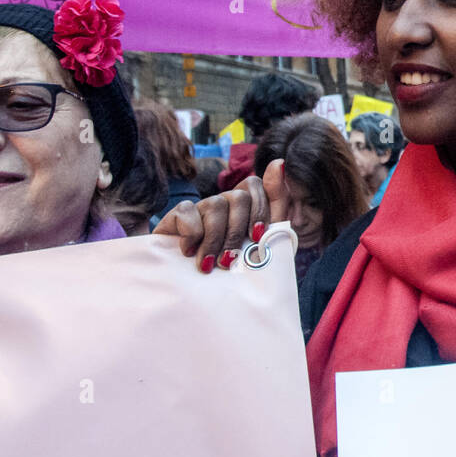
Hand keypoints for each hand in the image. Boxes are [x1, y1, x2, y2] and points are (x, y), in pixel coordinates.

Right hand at [153, 159, 287, 271]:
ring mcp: (200, 207)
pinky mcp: (176, 216)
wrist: (193, 294)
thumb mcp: (262, 243)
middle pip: (238, 197)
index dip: (260, 208)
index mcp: (244, 208)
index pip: (255, 185)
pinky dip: (192, 235)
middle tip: (230, 261)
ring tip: (209, 265)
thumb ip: (276, 204)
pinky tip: (189, 253)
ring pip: (216, 205)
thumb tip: (279, 162)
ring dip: (214, 240)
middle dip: (236, 233)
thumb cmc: (233, 272)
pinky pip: (188, 211)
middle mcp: (223, 203)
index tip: (257, 236)